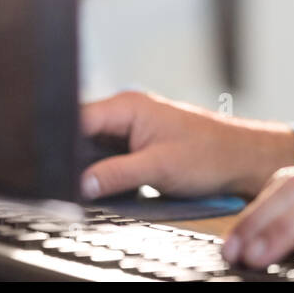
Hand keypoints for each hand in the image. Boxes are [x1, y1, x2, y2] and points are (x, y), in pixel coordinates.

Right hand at [80, 90, 293, 200]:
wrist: (241, 160)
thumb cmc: (210, 155)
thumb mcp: (159, 167)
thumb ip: (117, 174)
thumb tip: (80, 183)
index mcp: (127, 106)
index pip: (75, 119)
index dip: (60, 144)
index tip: (52, 169)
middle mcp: (125, 112)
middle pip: (79, 136)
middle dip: (73, 160)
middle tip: (72, 184)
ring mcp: (130, 129)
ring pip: (92, 150)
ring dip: (90, 169)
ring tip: (98, 183)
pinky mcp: (136, 146)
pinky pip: (107, 159)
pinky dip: (105, 173)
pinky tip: (108, 186)